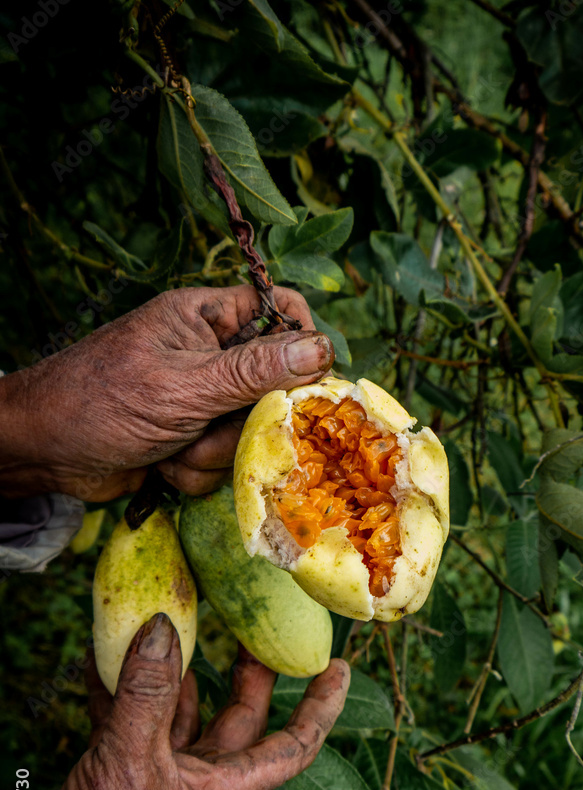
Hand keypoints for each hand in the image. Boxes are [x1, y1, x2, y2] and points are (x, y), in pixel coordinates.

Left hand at [0, 286, 333, 500]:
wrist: (45, 454)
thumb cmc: (102, 401)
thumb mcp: (187, 385)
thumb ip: (255, 371)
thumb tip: (322, 349)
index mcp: (205, 317)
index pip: (278, 310)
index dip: (302, 340)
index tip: (313, 378)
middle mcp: (208, 354)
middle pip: (272, 383)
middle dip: (245, 418)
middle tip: (216, 424)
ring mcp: (201, 399)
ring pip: (248, 430)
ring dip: (213, 452)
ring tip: (174, 447)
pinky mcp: (192, 438)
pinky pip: (223, 460)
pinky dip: (195, 471)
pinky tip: (162, 465)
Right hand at [0, 614, 349, 789]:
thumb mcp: (130, 764)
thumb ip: (148, 695)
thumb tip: (163, 629)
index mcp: (227, 787)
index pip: (294, 743)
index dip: (322, 706)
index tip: (342, 668)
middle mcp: (202, 781)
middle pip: (239, 717)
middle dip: (248, 672)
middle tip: (251, 624)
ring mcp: (161, 781)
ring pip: (181, 715)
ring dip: (175, 674)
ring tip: (171, 627)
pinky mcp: (120, 780)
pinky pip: (129, 724)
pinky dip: (120, 692)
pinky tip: (103, 660)